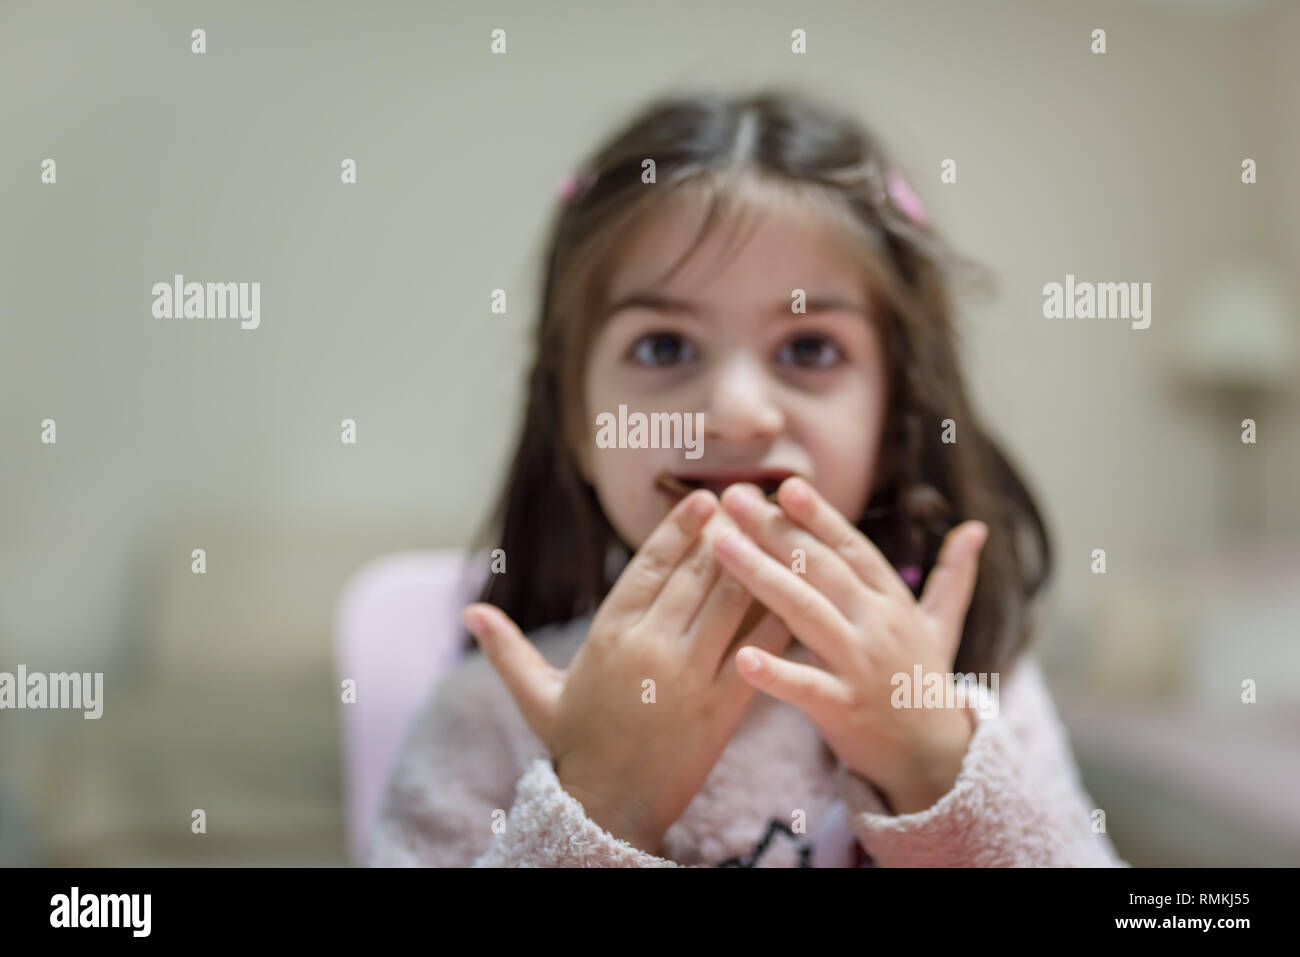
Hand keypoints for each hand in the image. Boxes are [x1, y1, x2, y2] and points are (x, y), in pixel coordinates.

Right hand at [463, 489, 792, 853]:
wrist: (611, 810)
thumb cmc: (576, 747)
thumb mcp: (536, 696)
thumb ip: (507, 649)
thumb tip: (470, 611)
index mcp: (609, 636)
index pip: (649, 567)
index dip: (679, 529)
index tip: (704, 500)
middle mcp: (651, 648)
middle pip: (698, 574)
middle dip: (729, 532)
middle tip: (755, 497)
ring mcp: (691, 676)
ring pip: (732, 602)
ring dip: (759, 561)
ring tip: (782, 529)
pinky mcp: (724, 705)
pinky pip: (759, 648)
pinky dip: (779, 615)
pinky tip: (800, 588)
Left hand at [709, 477, 988, 814]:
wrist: (935, 758)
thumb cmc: (923, 683)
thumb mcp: (943, 626)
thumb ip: (954, 576)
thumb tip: (977, 528)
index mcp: (892, 601)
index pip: (850, 547)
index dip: (818, 515)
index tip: (784, 484)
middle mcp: (877, 625)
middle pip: (818, 567)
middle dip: (772, 529)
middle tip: (730, 497)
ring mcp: (860, 666)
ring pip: (804, 611)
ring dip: (759, 575)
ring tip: (720, 547)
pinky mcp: (843, 709)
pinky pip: (804, 686)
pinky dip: (774, 673)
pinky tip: (741, 656)